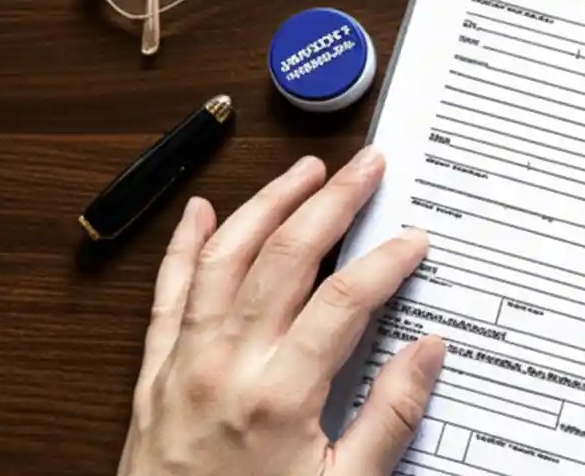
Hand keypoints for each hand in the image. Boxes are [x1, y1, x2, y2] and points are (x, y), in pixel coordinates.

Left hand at [118, 148, 445, 475]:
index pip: (346, 299)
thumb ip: (390, 417)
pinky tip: (201, 212)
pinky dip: (185, 246)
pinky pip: (167, 293)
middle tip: (366, 168)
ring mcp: (185, 361)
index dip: (387, 260)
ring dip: (265, 204)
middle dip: (332, 201)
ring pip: (225, 257)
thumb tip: (429, 352)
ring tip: (303, 171)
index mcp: (280, 393)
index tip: (414, 239)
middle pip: (286, 256)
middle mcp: (227, 363)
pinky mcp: (155, 373)